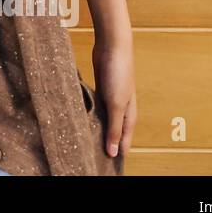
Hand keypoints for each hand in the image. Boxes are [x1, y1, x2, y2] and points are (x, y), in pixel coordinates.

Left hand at [91, 38, 136, 159]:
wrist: (112, 47)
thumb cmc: (118, 74)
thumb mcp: (116, 105)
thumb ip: (114, 128)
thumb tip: (114, 152)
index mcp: (129, 114)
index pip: (124, 139)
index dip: (119, 151)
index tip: (110, 165)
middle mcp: (121, 107)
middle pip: (114, 130)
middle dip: (107, 142)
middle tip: (96, 156)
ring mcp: (110, 97)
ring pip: (104, 119)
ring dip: (97, 128)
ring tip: (87, 141)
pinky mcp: (100, 88)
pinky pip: (96, 106)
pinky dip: (91, 114)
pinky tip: (82, 119)